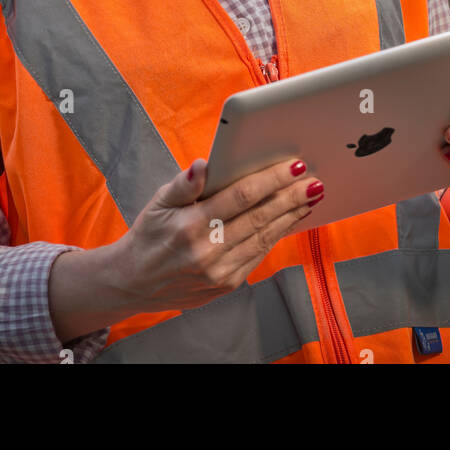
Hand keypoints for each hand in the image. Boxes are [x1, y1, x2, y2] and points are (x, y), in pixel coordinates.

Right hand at [111, 156, 323, 314]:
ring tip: (311, 197)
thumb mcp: (158, 202)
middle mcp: (207, 251)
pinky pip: (258, 255)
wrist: (134, 282)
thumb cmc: (150, 234)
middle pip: (259, 218)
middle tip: (314, 181)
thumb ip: (184, 183)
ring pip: (263, 238)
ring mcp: (219, 272)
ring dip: (291, 216)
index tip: (294, 166)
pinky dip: (277, 235)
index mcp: (191, 225)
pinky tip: (290, 220)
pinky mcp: (226, 285)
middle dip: (291, 197)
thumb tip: (203, 165)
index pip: (240, 197)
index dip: (271, 180)